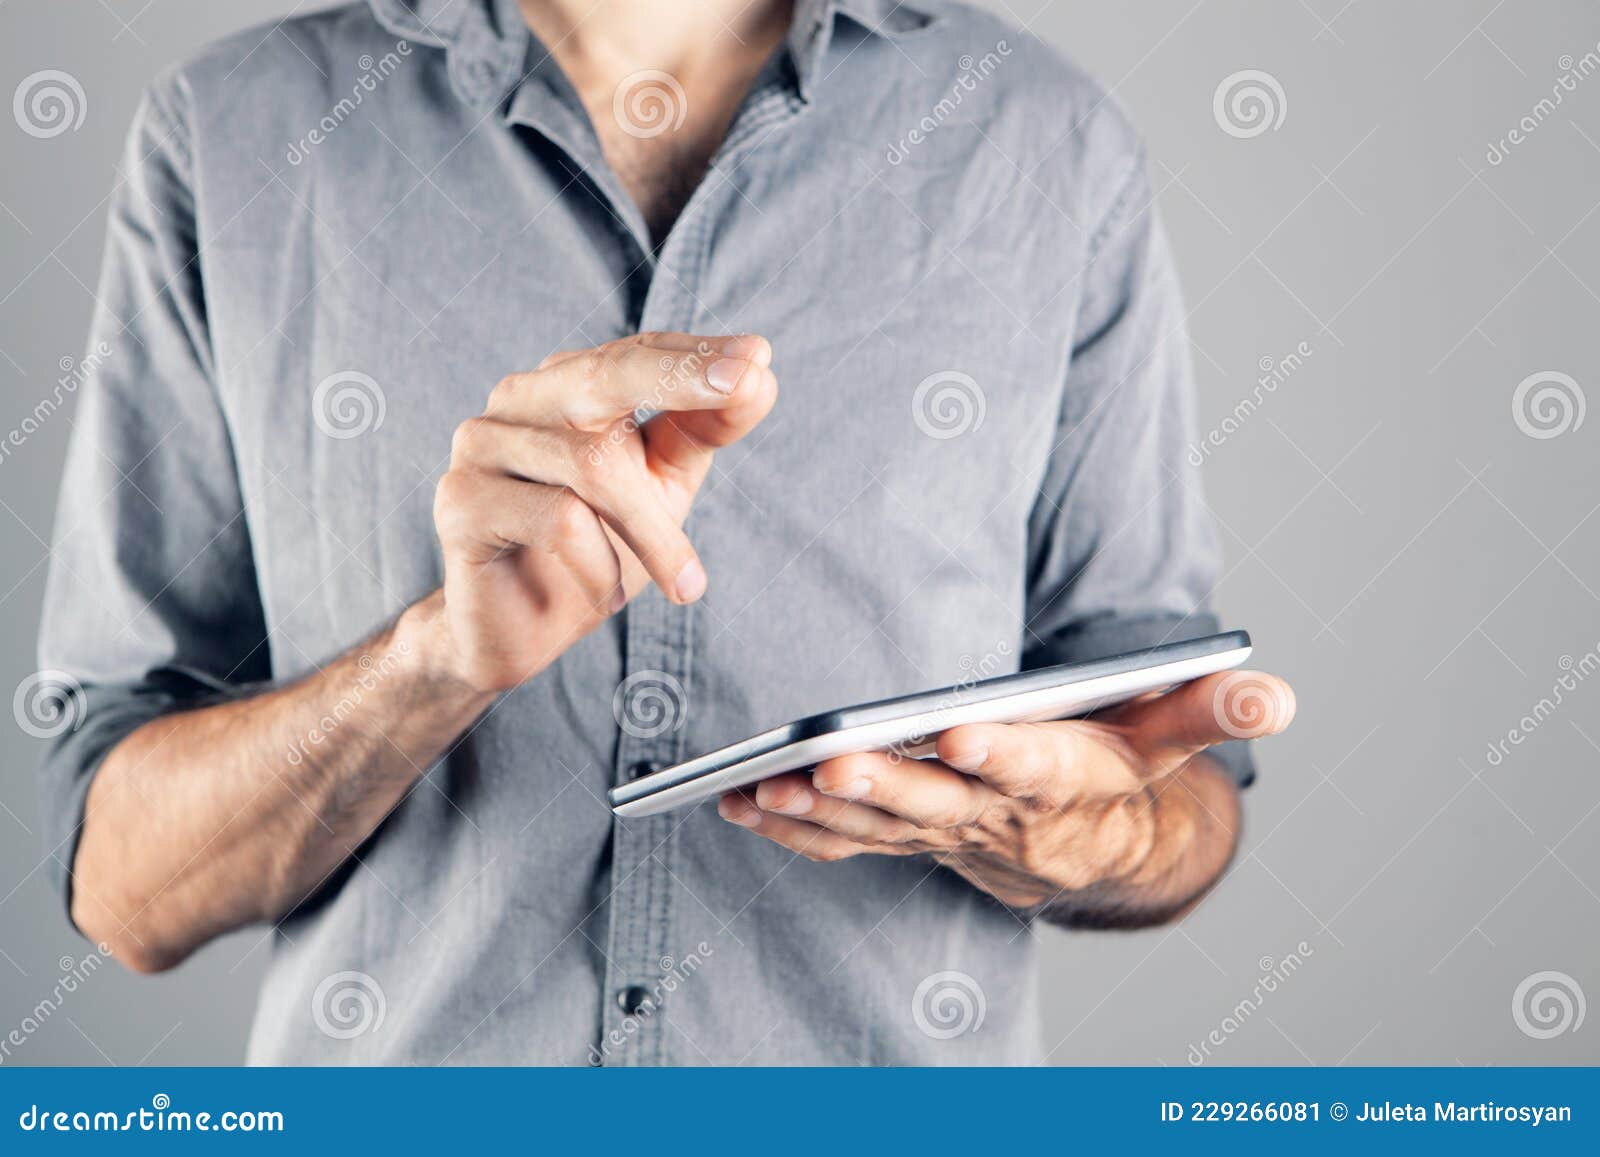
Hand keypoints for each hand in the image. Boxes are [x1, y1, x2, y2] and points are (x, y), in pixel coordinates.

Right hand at [423, 332, 776, 691]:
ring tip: (683, 581)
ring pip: (592, 464)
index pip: (637, 351)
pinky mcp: (460, 502)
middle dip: (682, 381)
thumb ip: (704, 429)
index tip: (759, 360)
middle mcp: (519, 399)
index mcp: (565, 383)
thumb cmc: (598, 548)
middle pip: (605, 375)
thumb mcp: (663, 484)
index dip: (696, 355)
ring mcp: (482, 444)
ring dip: (654, 533)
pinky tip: (608, 598)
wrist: (520, 629)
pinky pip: (558, 520)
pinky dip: (601, 566)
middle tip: (748, 388)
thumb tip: (761, 375)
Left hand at [718, 670, 1294, 915]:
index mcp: (1066, 778)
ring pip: (880, 828)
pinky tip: (742, 804)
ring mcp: (947, 834)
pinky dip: (793, 829)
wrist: (1089, 851)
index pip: (1037, 768)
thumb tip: (1277, 695)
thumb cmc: (1121, 766)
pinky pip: (843, 845)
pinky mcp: (906, 840)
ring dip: (821, 812)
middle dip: (884, 784)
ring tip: (764, 787)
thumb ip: (1213, 707)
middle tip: (830, 761)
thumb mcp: (1171, 731)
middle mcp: (1000, 815)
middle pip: (939, 803)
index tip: (959, 735)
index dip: (1002, 756)